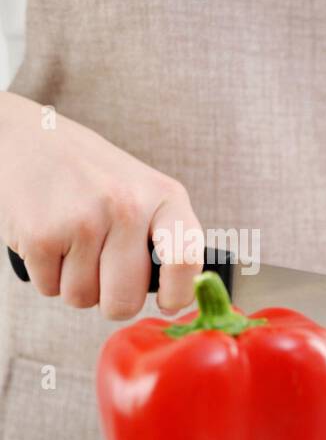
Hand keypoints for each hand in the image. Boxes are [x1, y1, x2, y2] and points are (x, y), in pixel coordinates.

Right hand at [0, 92, 202, 317]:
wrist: (24, 137)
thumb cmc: (93, 175)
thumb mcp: (143, 189)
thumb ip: (165, 237)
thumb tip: (176, 298)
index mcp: (165, 197)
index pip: (186, 261)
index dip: (178, 294)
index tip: (168, 302)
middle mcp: (127, 207)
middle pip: (126, 301)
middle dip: (113, 301)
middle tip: (105, 277)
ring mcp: (83, 221)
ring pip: (84, 299)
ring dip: (76, 285)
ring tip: (73, 247)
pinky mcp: (41, 234)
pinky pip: (50, 289)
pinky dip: (47, 275)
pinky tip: (51, 241)